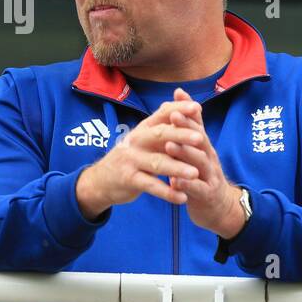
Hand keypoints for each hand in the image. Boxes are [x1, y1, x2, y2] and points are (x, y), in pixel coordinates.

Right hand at [74, 100, 205, 219]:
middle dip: (180, 135)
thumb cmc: (132, 156)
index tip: (198, 107)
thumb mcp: (145, 138)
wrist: (101, 179)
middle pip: (160, 135)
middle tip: (200, 138)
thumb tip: (186, 103)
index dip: (179, 109)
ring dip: (177, 168)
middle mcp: (136, 140)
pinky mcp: (128, 179)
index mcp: (144, 128)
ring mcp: (131, 160)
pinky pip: (150, 186)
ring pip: (157, 162)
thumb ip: (165, 125)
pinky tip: (182, 198)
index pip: (162, 114)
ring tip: (195, 173)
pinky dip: (166, 192)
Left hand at [164, 88, 248, 237]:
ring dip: (185, 154)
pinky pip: (197, 189)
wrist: (220, 208)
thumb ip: (189, 128)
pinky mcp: (207, 195)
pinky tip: (175, 181)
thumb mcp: (198, 151)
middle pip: (200, 140)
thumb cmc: (202, 176)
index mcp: (204, 147)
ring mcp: (210, 176)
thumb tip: (180, 97)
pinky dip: (187, 185)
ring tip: (170, 146)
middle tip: (173, 116)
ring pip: (199, 163)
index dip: (188, 112)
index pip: (197, 125)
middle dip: (187, 127)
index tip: (177, 97)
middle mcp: (209, 158)